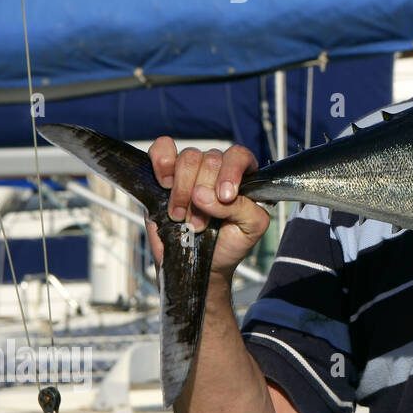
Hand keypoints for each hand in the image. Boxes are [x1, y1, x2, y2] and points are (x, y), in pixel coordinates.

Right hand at [143, 137, 270, 280]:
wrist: (201, 264)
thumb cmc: (230, 243)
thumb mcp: (251, 229)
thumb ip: (242, 208)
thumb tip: (203, 194)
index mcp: (244, 176)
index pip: (239, 156)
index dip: (231, 172)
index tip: (225, 196)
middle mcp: (218, 168)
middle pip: (211, 159)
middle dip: (204, 195)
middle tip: (200, 223)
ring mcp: (191, 170)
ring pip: (188, 158)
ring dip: (183, 191)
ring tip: (182, 217)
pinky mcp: (164, 174)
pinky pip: (162, 148)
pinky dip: (161, 163)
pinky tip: (164, 184)